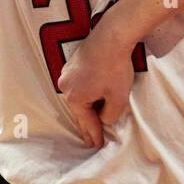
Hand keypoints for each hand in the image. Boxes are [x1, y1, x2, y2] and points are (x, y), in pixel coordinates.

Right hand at [58, 25, 136, 147]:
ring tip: (93, 120)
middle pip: (79, 111)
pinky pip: (78, 86)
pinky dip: (86, 94)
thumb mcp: (118, 98)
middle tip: (91, 140)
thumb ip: (110, 115)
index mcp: (75, 98)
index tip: (96, 146)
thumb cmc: (115, 68)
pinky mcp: (72, 64)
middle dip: (87, 125)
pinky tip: (92, 97)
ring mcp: (66, 74)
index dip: (94, 135)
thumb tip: (104, 118)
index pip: (87, 122)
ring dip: (87, 108)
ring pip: (78, 98)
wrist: (112, 37)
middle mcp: (65, 87)